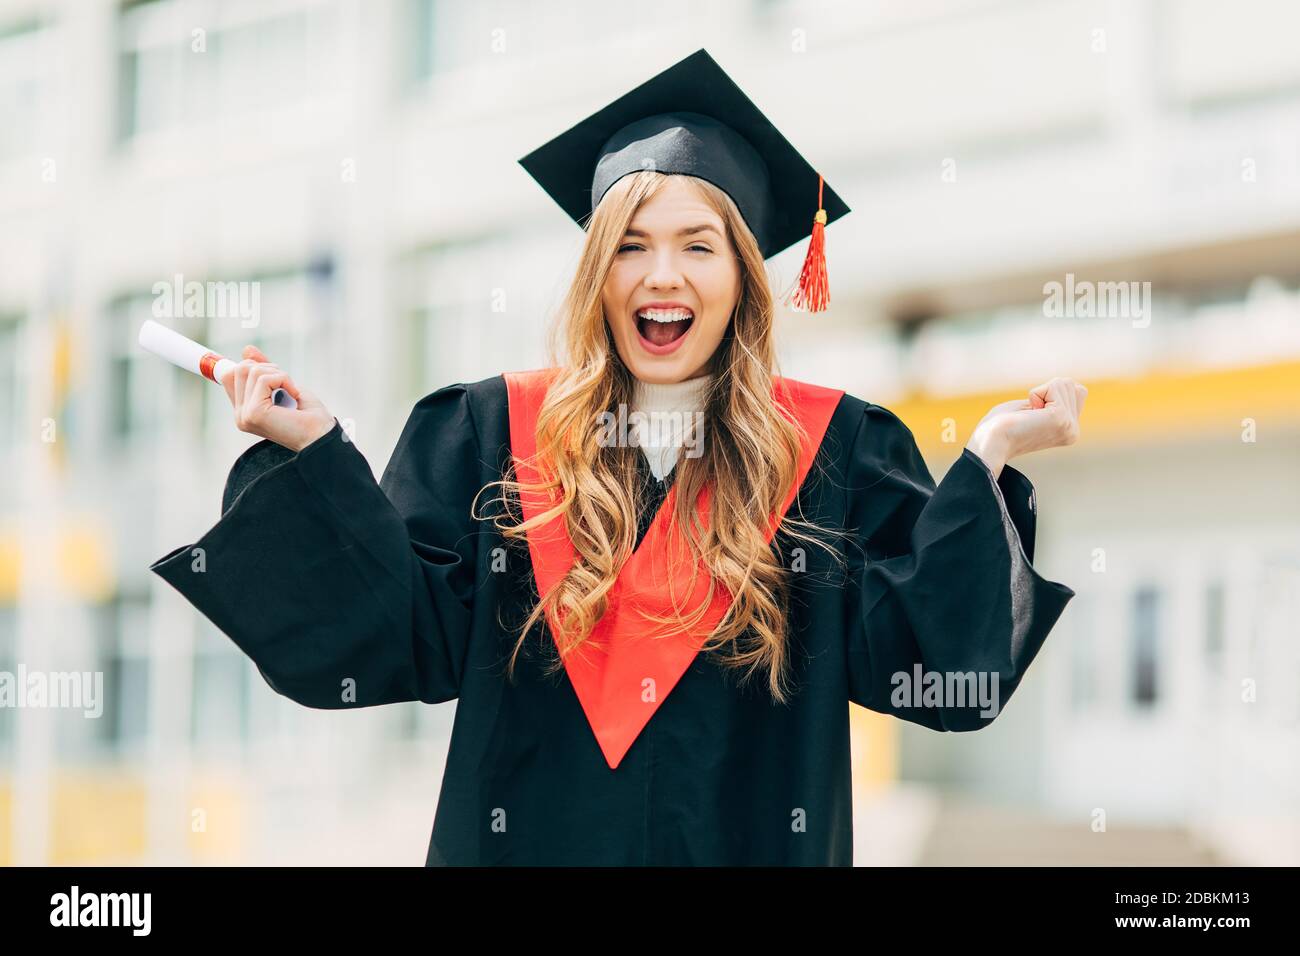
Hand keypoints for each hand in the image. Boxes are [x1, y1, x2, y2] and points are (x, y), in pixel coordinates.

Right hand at [222, 345, 335, 452]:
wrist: (322, 435)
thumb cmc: (309, 415)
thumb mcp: (284, 386)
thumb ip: (264, 371)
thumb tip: (247, 349)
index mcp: (244, 411)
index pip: (228, 376)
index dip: (241, 365)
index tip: (253, 357)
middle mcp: (240, 415)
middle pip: (237, 369)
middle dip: (266, 367)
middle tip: (285, 382)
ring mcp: (244, 416)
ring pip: (250, 370)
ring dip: (277, 374)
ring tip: (291, 391)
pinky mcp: (253, 413)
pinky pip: (263, 379)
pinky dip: (284, 379)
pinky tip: (294, 395)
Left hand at [965, 377, 1086, 478]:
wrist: (989, 442)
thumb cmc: (1001, 425)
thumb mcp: (1032, 409)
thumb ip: (1052, 401)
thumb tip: (1069, 385)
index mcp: (1069, 430)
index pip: (1077, 392)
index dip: (1050, 394)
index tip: (1032, 413)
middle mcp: (1073, 431)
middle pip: (1073, 386)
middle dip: (1046, 391)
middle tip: (1029, 414)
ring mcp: (1069, 425)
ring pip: (1065, 383)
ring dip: (1040, 393)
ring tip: (1028, 414)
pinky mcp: (1060, 418)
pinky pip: (1055, 386)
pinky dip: (1036, 393)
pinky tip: (1028, 413)